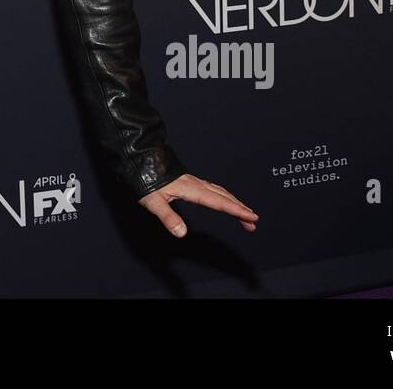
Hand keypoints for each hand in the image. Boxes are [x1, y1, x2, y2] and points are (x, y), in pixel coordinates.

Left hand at [139, 173, 257, 236]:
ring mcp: (192, 181)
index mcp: (190, 189)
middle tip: (253, 222)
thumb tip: (182, 233)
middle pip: (223, 196)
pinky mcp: (188, 181)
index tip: (251, 217)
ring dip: (233, 202)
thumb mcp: (152, 201)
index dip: (235, 210)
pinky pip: (212, 188)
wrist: (138, 158)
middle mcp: (194, 184)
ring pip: (219, 191)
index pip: (217, 202)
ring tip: (244, 214)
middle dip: (240, 209)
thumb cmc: (144, 179)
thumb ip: (167, 217)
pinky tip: (224, 199)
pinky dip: (223, 196)